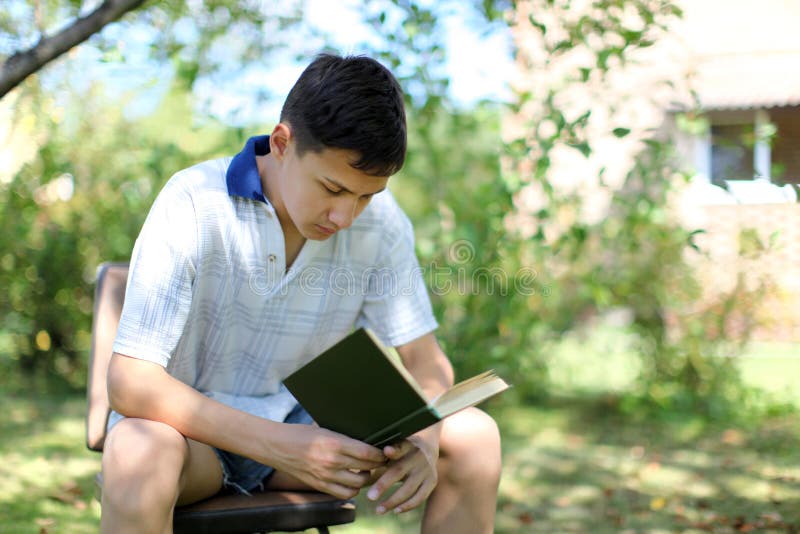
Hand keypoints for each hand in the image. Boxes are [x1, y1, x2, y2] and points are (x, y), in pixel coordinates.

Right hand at [268, 424, 386, 498]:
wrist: (277, 446)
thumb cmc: (301, 433)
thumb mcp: (325, 428)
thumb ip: (344, 435)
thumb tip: (365, 435)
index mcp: (335, 443)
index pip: (368, 453)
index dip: (381, 454)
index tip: (386, 451)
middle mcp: (332, 462)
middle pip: (367, 469)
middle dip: (378, 466)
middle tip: (382, 461)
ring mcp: (326, 476)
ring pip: (358, 484)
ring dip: (366, 478)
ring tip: (367, 471)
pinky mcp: (320, 486)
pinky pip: (344, 493)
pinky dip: (352, 489)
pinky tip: (353, 480)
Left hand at [366, 432, 439, 513]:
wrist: (428, 446)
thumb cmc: (401, 449)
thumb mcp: (393, 445)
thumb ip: (380, 454)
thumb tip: (357, 467)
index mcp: (407, 444)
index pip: (401, 446)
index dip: (395, 449)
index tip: (386, 451)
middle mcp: (418, 456)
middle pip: (399, 471)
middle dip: (384, 485)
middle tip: (369, 497)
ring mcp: (426, 469)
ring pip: (409, 488)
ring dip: (393, 501)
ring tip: (378, 510)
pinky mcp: (432, 480)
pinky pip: (420, 497)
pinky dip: (408, 505)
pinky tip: (395, 510)